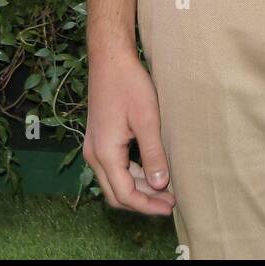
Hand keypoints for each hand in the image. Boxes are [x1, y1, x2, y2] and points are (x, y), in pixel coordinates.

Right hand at [84, 49, 175, 215]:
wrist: (110, 59)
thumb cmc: (129, 85)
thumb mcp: (147, 119)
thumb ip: (153, 154)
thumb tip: (160, 185)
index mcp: (105, 153)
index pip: (124, 194)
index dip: (147, 205)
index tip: (170, 207)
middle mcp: (94, 154)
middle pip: (117, 192)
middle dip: (143, 202)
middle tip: (169, 203)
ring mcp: (94, 147)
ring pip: (115, 180)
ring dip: (138, 188)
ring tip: (165, 190)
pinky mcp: (99, 138)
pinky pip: (114, 167)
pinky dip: (132, 175)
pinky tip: (151, 171)